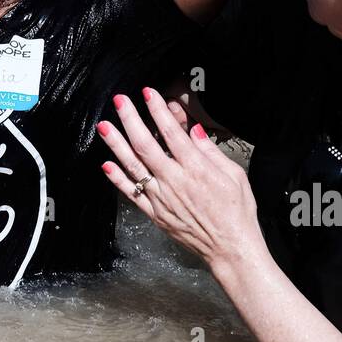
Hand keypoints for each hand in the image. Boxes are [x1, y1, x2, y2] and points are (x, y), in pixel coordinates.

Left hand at [98, 88, 264, 268]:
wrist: (231, 248)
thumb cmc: (237, 211)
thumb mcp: (234, 174)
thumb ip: (210, 151)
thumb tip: (194, 130)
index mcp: (196, 168)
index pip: (171, 132)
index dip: (157, 110)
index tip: (148, 93)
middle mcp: (174, 181)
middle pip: (145, 145)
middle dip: (130, 120)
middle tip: (120, 101)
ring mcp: (162, 198)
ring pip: (133, 166)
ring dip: (116, 144)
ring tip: (104, 126)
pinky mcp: (156, 214)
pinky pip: (132, 194)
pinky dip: (118, 179)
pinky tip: (106, 164)